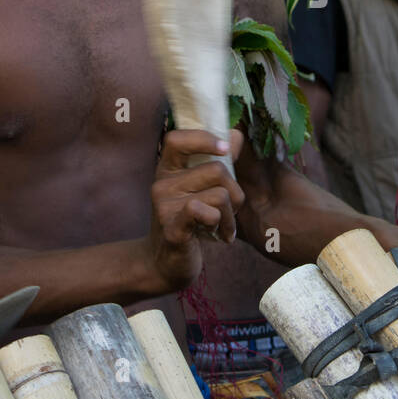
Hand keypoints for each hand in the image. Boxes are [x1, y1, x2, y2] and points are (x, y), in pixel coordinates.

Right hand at [147, 129, 244, 290]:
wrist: (165, 264)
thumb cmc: (188, 222)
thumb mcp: (199, 188)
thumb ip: (218, 161)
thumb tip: (236, 134)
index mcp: (167, 169)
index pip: (176, 139)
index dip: (204, 138)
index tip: (224, 150)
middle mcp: (162, 184)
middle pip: (217, 170)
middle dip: (234, 192)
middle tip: (229, 210)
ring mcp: (164, 207)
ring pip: (220, 195)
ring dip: (231, 215)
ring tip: (223, 227)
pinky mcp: (173, 229)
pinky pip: (208, 213)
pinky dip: (222, 224)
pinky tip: (219, 236)